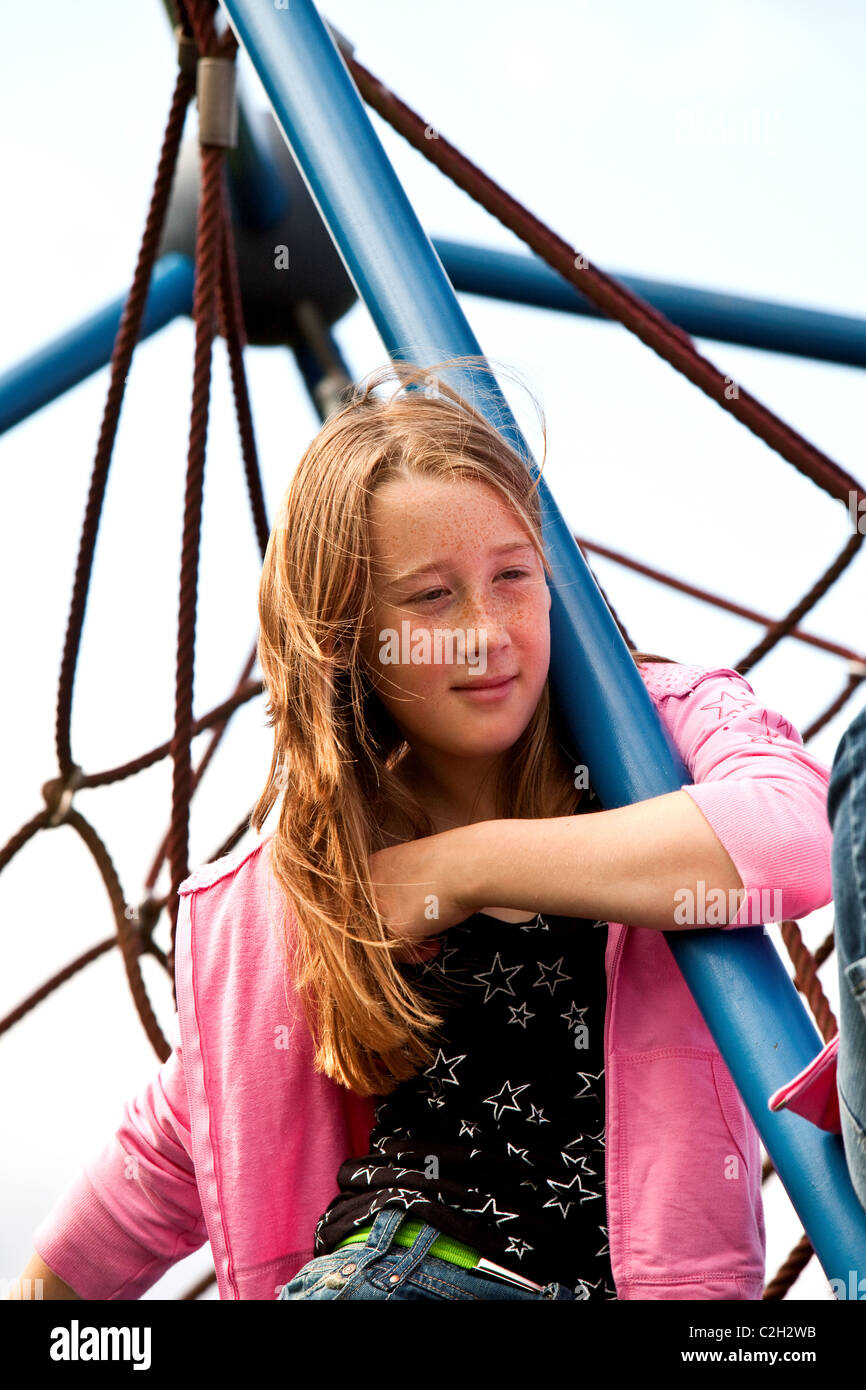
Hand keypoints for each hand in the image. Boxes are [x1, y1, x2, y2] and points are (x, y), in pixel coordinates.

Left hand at [368, 827, 476, 960]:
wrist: (471, 863)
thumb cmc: (459, 860)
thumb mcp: (423, 867)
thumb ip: (409, 886)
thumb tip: (413, 909)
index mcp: (378, 864)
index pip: (375, 898)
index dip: (396, 910)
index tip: (418, 914)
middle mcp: (372, 884)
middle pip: (376, 918)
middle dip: (401, 928)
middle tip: (424, 933)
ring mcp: (382, 905)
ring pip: (383, 936)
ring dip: (407, 944)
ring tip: (431, 943)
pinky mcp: (395, 925)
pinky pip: (398, 950)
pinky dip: (416, 953)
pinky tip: (434, 945)